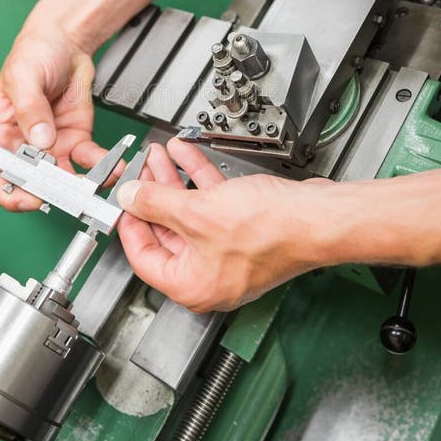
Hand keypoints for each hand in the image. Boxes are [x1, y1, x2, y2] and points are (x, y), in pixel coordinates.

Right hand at [0, 23, 116, 209]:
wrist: (65, 41)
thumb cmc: (34, 53)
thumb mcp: (24, 76)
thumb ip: (30, 108)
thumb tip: (39, 140)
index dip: (9, 193)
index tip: (31, 197)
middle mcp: (24, 146)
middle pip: (31, 183)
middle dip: (53, 192)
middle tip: (73, 192)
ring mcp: (51, 146)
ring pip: (64, 180)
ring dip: (82, 186)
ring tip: (99, 181)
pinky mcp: (76, 140)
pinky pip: (88, 162)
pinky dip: (101, 167)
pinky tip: (112, 165)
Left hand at [117, 138, 336, 311]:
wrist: (318, 217)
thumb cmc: (271, 230)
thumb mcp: (196, 212)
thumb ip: (155, 203)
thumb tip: (129, 197)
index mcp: (192, 286)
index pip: (143, 257)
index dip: (128, 222)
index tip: (122, 199)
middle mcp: (209, 276)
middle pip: (167, 231)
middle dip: (152, 193)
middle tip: (139, 170)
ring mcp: (229, 254)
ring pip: (190, 214)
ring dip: (173, 181)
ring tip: (160, 155)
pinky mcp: (246, 233)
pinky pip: (213, 206)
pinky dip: (199, 180)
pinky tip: (187, 156)